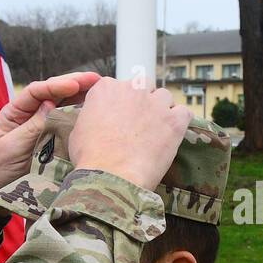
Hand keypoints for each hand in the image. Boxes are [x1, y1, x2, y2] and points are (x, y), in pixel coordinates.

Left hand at [0, 71, 100, 201]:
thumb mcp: (13, 146)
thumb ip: (32, 126)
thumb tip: (51, 104)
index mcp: (15, 111)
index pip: (36, 91)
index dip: (56, 86)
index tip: (74, 85)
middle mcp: (31, 113)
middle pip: (54, 92)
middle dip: (74, 84)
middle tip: (96, 79)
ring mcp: (43, 124)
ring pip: (63, 104)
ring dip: (81, 95)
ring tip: (100, 88)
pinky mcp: (53, 136)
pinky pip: (67, 121)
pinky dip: (80, 113)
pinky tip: (94, 108)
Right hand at [67, 79, 190, 189]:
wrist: (111, 176)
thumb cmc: (91, 158)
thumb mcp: (78, 131)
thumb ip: (91, 116)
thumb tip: (97, 119)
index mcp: (106, 89)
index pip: (115, 86)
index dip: (117, 103)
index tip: (116, 117)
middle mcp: (132, 89)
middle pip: (142, 86)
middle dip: (140, 101)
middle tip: (135, 124)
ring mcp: (156, 103)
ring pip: (164, 96)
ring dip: (160, 109)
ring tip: (154, 131)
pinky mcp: (174, 120)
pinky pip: (184, 112)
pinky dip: (179, 121)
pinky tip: (171, 134)